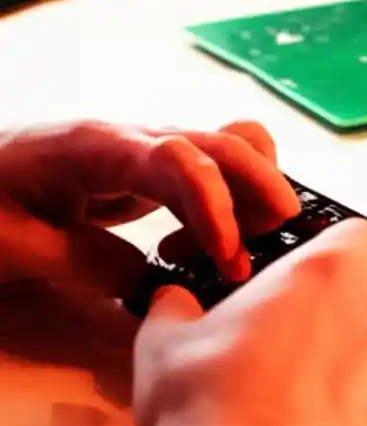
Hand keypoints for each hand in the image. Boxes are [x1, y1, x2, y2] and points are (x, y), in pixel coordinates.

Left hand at [0, 120, 300, 294]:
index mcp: (95, 147)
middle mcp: (133, 138)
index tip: (229, 257)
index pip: (176, 160)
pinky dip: (233, 202)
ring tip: (248, 248)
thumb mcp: (12, 247)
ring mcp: (145, 151)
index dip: (213, 205)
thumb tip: (152, 287)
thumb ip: (85, 262)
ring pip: (226, 149)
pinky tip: (209, 245)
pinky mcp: (149, 171)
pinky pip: (210, 174)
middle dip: (260, 187)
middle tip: (281, 240)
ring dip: (254, 192)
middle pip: (220, 142)